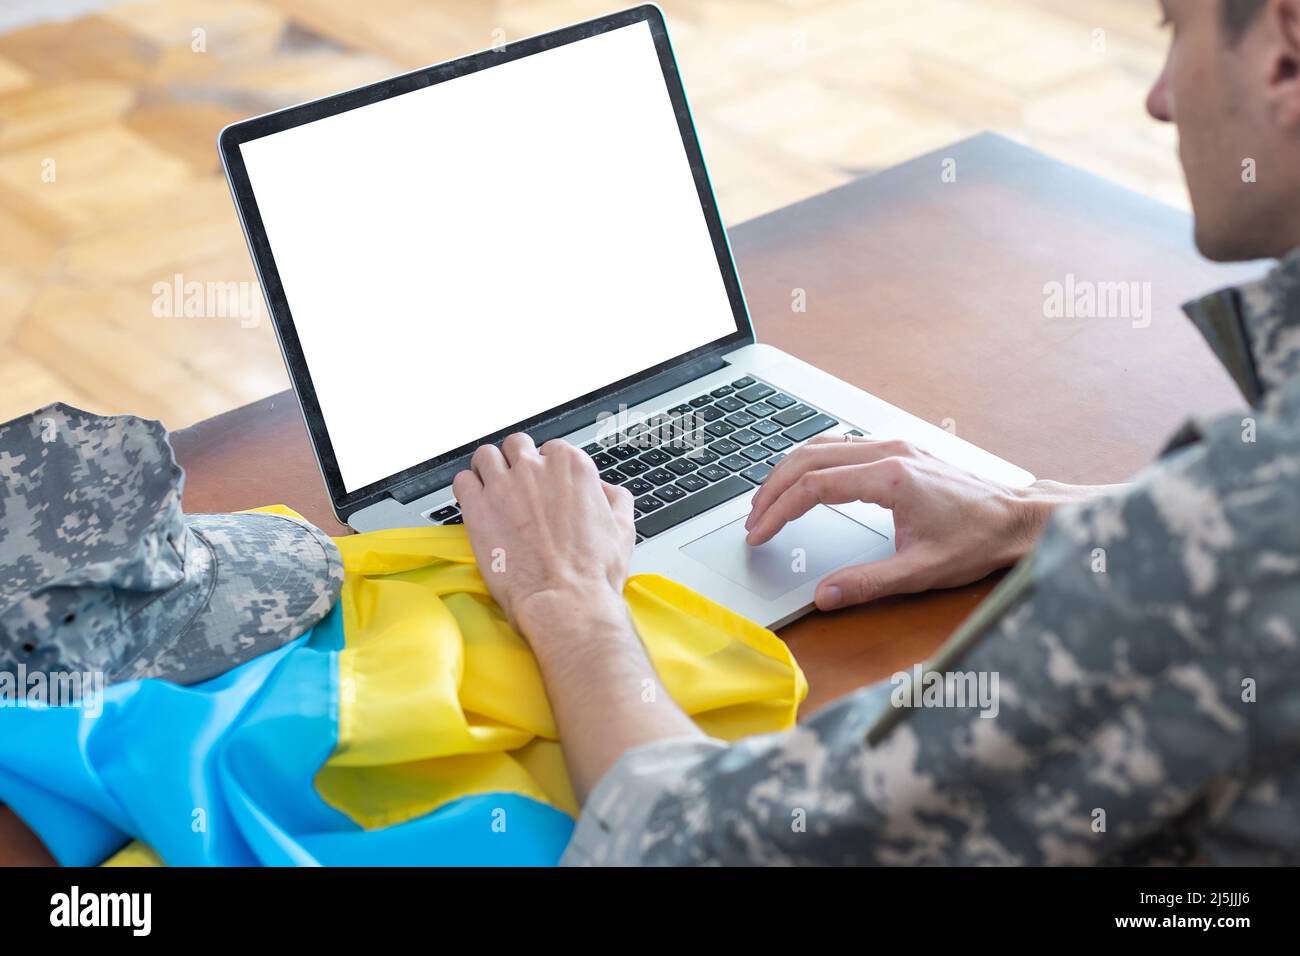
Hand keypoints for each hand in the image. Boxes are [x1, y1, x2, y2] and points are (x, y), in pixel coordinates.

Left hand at [453, 433, 635, 636]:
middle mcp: (536, 469)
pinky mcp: (477, 508)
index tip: (544, 484)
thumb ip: (615, 498)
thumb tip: (604, 491)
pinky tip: (475, 502)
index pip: (552, 448)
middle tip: (517, 485)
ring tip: (491, 488)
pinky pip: (461, 481)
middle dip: (517, 462)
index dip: (547, 468)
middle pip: (516, 445)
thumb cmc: (592, 573)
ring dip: (488, 469)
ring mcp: (504, 485)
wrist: (566, 602)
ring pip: (485, 455)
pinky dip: (467, 488)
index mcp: (571, 467)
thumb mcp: (623, 529)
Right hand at [744, 435, 1046, 609]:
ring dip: (788, 470)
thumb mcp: (921, 572)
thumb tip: (824, 596)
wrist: (1017, 518)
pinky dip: (811, 459)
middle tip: (753, 521)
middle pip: (808, 458)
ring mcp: (894, 445)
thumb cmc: (977, 542)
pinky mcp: (899, 448)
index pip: (814, 486)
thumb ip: (867, 584)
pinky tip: (803, 478)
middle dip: (773, 489)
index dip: (779, 511)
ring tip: (767, 502)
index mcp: (891, 477)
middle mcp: (889, 452)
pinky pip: (841, 444)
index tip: (760, 534)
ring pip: (821, 444)